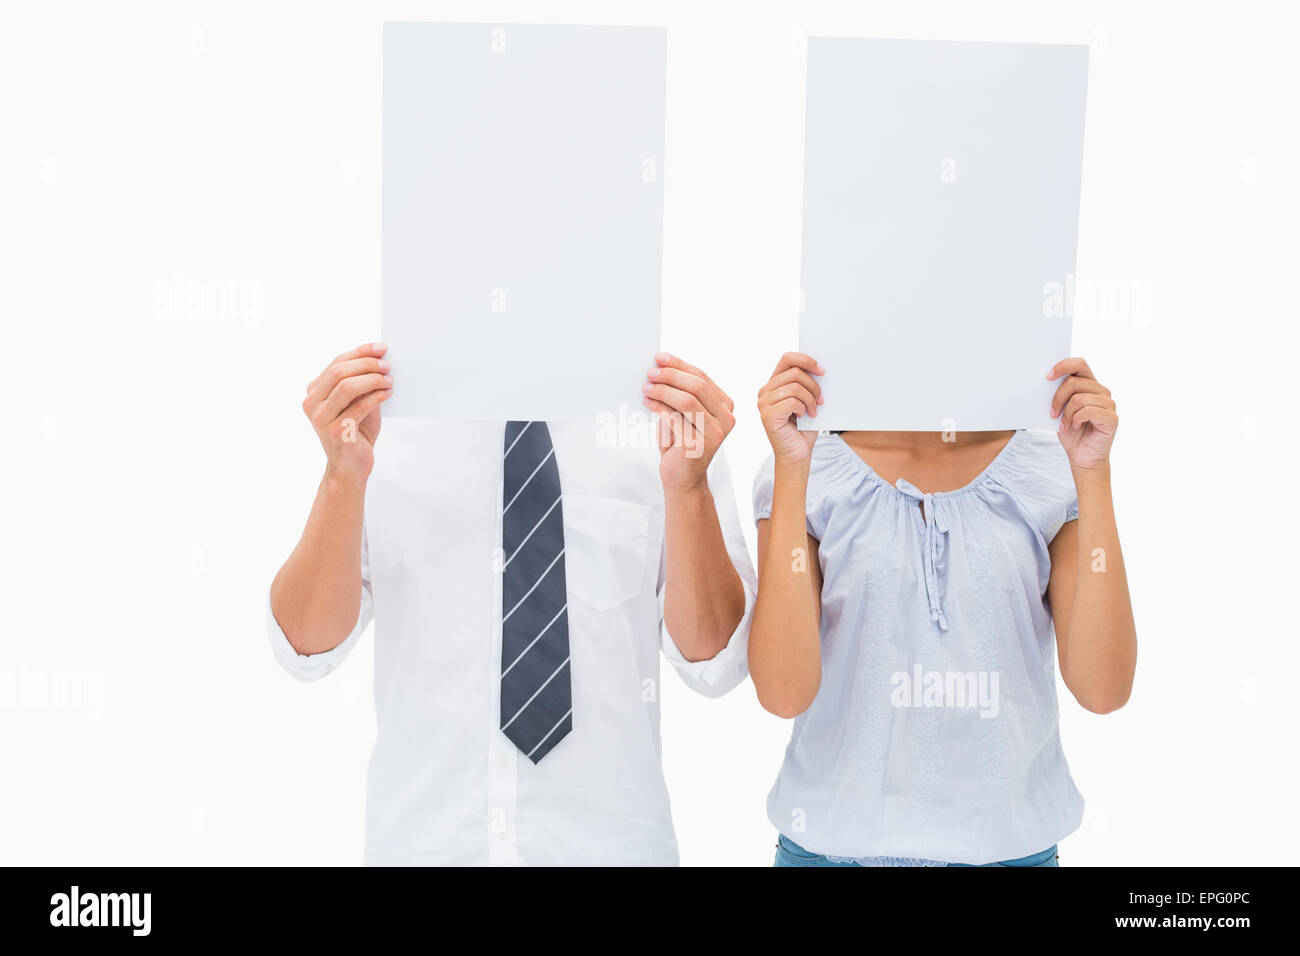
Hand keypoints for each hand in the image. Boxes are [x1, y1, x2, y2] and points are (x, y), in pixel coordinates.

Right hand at [302, 342, 392, 481]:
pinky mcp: (335, 432)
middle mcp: (312, 404)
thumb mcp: (357, 403)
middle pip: (339, 372)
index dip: (360, 352)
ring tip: (389, 380)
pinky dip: (376, 397)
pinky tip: (388, 393)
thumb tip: (380, 359)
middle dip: (366, 364)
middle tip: (387, 365)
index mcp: (314, 392)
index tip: (381, 348)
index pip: (336, 363)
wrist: (350, 467)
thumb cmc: (356, 432)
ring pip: (346, 387)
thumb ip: (362, 384)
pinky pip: (359, 407)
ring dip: (372, 380)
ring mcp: (321, 418)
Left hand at [642, 353, 734, 491]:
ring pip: (687, 401)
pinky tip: (648, 402)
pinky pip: (676, 418)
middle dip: (671, 375)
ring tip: (646, 388)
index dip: (679, 365)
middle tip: (650, 373)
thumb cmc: (681, 441)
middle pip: (697, 386)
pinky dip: (659, 407)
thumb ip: (680, 392)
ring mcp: (715, 433)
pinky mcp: (699, 446)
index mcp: (725, 406)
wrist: (682, 477)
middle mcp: (726, 419)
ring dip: (663, 390)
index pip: (702, 377)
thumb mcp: (684, 413)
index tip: (659, 357)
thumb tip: (661, 366)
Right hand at [757, 352, 823, 465]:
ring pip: (795, 387)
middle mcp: (765, 392)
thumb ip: (807, 383)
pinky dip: (803, 409)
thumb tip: (821, 369)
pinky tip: (804, 417)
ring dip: (810, 399)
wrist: (797, 454)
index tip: (822, 371)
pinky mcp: (768, 416)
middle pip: (794, 372)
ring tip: (814, 411)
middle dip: (814, 386)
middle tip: (821, 400)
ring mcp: (764, 404)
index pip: (787, 359)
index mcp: (773, 384)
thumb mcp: (807, 400)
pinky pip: (792, 402)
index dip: (806, 360)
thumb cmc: (802, 428)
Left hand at [1049, 357, 1116, 472]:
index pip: (1079, 364)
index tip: (1047, 377)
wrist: (1082, 457)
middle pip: (1074, 382)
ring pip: (1079, 398)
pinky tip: (1074, 427)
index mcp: (1090, 385)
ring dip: (1066, 414)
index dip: (1063, 366)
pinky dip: (1075, 419)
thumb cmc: (1072, 433)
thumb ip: (1059, 394)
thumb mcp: (1060, 410)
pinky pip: (1088, 411)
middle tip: (1052, 413)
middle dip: (1057, 398)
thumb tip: (1046, 380)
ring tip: (1064, 425)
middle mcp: (1101, 391)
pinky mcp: (1112, 418)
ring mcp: (1109, 404)